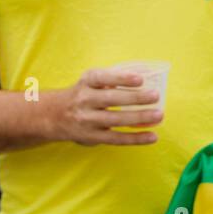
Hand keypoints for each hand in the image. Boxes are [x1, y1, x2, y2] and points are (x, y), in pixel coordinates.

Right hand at [47, 66, 162, 145]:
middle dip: (135, 98)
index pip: (102, 77)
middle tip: (155, 96)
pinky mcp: (92, 137)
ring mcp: (87, 120)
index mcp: (86, 82)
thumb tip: (146, 74)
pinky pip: (116, 138)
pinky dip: (135, 138)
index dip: (121, 78)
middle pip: (111, 99)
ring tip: (159, 115)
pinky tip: (152, 136)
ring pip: (115, 120)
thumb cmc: (83, 94)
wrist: (53, 115)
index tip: (140, 79)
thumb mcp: (91, 81)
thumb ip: (114, 78)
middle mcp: (84, 100)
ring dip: (139, 118)